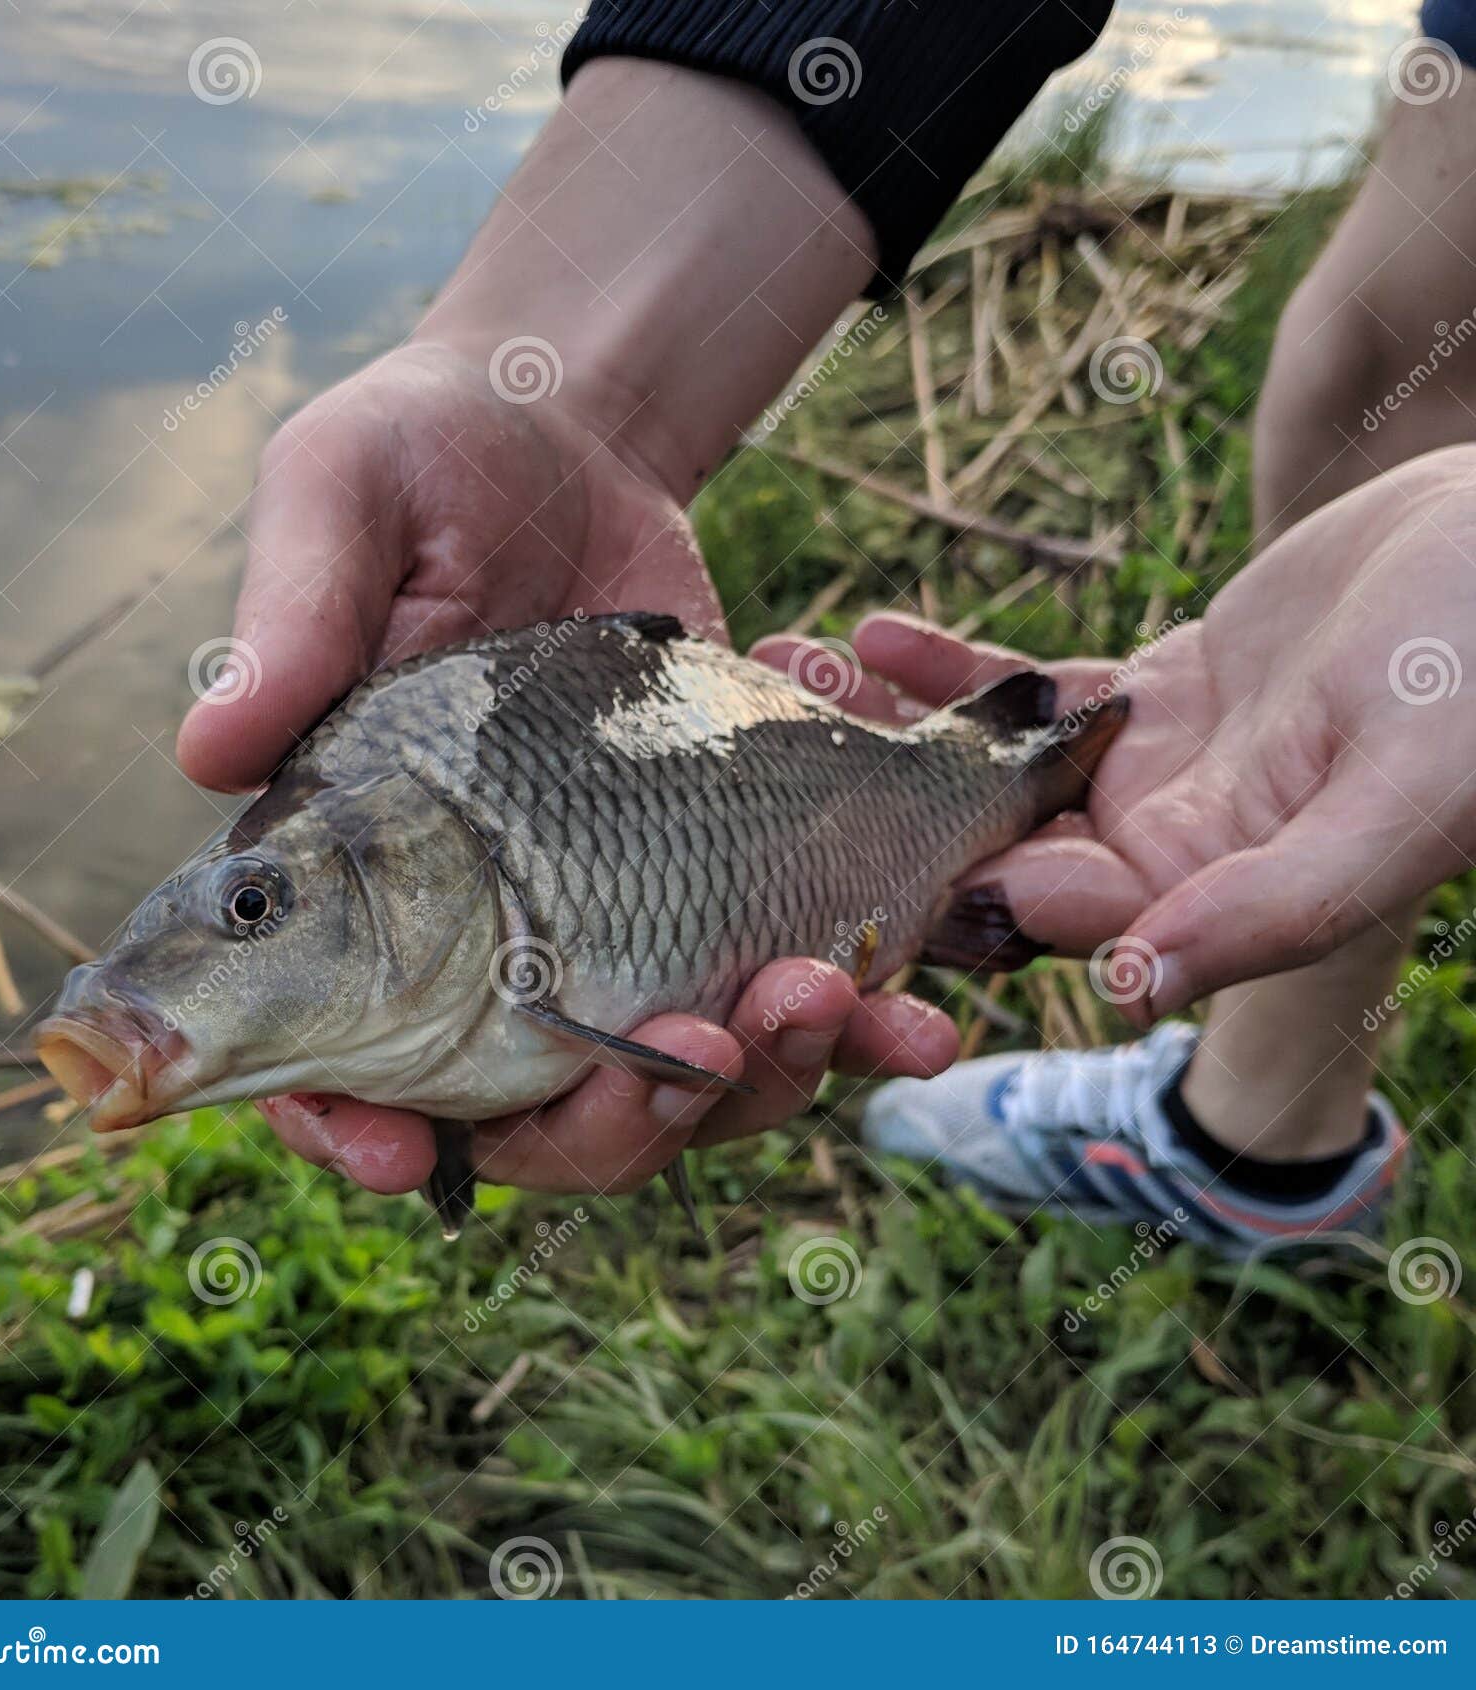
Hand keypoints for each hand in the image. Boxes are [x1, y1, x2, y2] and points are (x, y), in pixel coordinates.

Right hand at [174, 64, 954, 1200]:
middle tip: (706, 1043)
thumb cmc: (419, 463)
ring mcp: (612, 920)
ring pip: (682, 1076)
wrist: (567, 435)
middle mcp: (483, 932)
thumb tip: (209, 750)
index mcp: (356, 880)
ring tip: (845, 999)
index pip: (330, 1049)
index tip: (405, 1158)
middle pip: (539, 1106)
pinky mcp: (726, 881)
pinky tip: (916, 973)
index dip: (350, 1126)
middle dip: (627, 1114)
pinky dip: (863, 1000)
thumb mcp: (339, 502)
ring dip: (769, 1074)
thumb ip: (294, 625)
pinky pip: (791, 982)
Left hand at [756, 446, 1475, 1025]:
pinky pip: (1031, 691)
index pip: (1050, 918)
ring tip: (781, 680)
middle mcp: (1167, 855)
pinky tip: (870, 630)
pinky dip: (954, 665)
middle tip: (751, 769)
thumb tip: (1139, 988)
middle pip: (992, 850)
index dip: (936, 897)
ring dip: (888, 731)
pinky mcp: (1154, 696)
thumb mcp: (1400, 800)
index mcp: (1212, 900)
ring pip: (992, 770)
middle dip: (873, 815)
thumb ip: (1276, 900)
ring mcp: (1152, 775)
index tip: (819, 869)